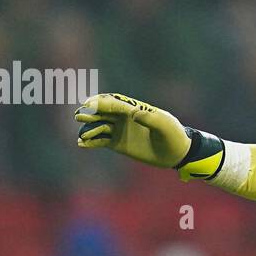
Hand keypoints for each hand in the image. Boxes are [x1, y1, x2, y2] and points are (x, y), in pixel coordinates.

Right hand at [73, 93, 189, 168]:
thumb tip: (134, 114)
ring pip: (99, 126)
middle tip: (80, 116)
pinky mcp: (117, 143)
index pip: (114, 102)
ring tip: (82, 135)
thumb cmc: (172, 135)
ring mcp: (119, 130)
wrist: (175, 153)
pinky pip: (100, 141)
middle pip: (102, 112)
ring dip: (89, 128)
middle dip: (90, 113)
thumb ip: (150, 119)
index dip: (101, 102)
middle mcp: (123, 117)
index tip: (89, 104)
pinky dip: (91, 142)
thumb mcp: (164, 125)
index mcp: (133, 108)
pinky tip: (82, 144)